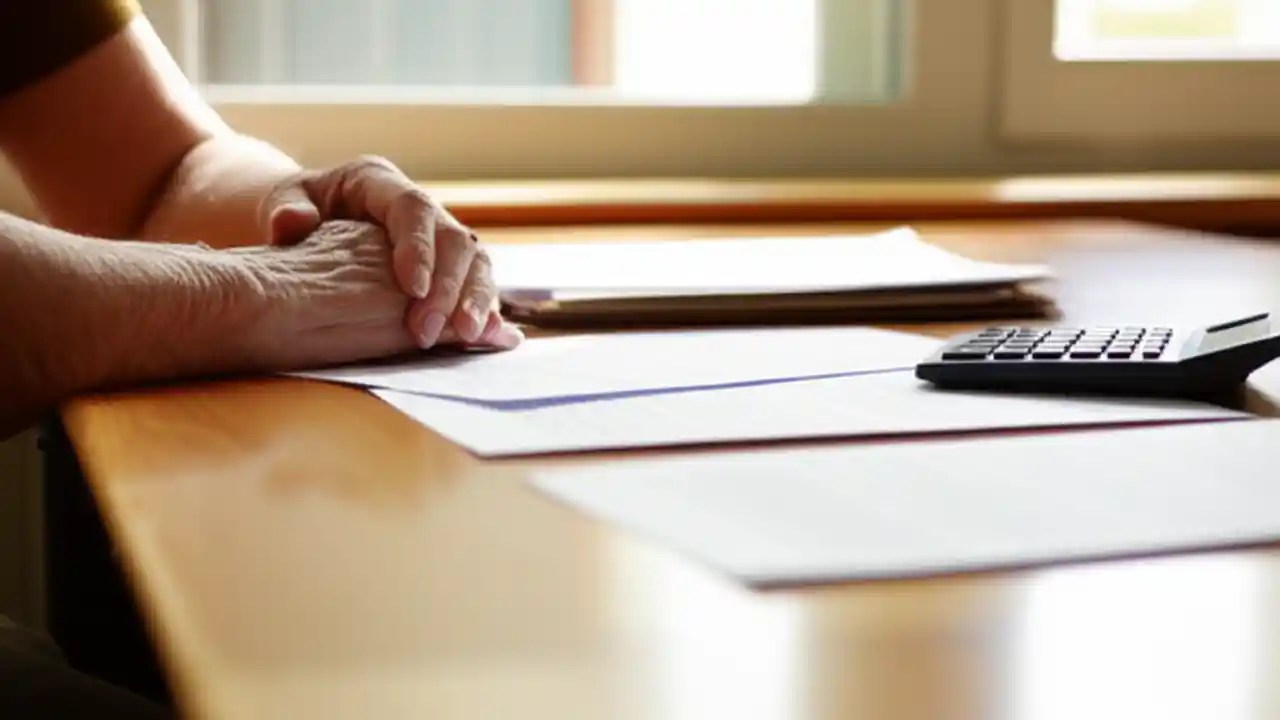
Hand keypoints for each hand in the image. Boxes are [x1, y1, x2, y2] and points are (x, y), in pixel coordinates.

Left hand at [256, 156, 516, 349]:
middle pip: (454, 239)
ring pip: (476, 260)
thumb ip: (286, 210)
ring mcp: (440, 235)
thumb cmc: (298, 210)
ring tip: (467, 337)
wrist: (313, 217)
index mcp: (380, 182)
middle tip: (430, 332)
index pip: (412, 208)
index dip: (419, 248)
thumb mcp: (285, 202)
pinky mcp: (451, 265)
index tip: (412, 290)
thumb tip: (291, 224)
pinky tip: (488, 337)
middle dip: (449, 287)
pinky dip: (484, 309)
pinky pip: (478, 283)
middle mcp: (421, 206)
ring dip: (475, 300)